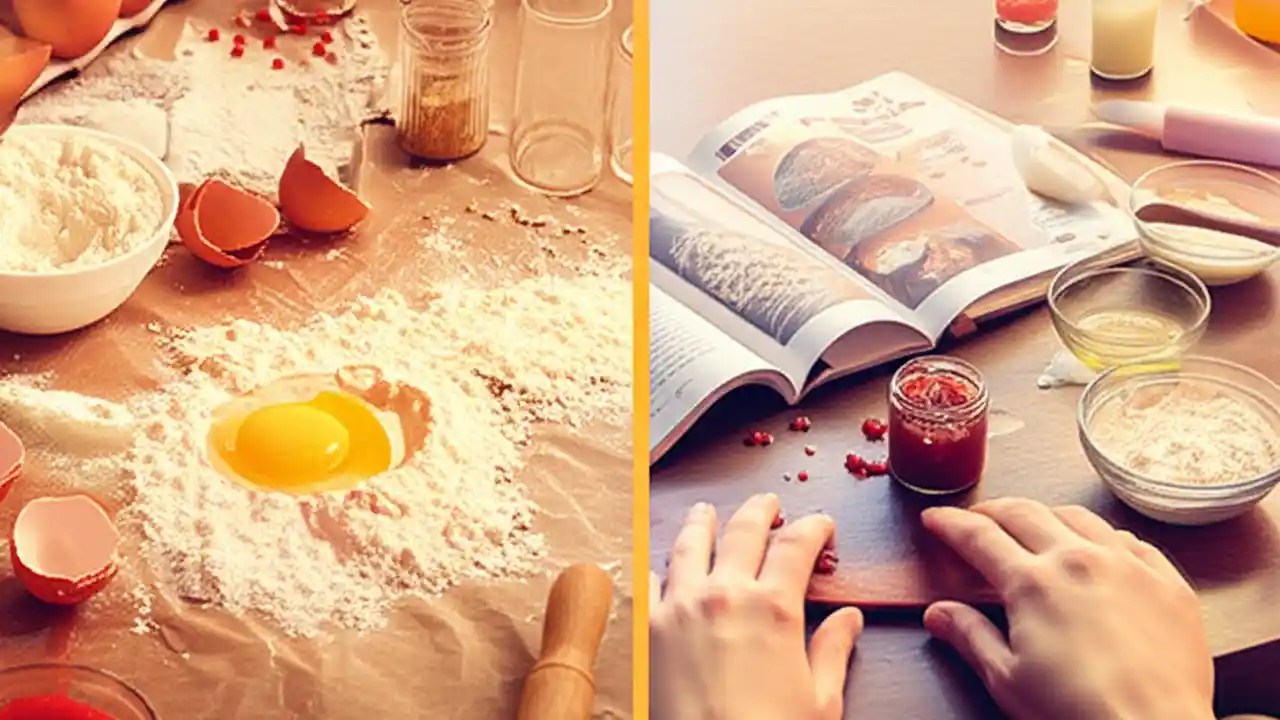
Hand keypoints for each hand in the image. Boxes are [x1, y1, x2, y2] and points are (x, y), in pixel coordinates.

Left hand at [650, 494, 862, 719]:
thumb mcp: (820, 703)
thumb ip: (832, 652)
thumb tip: (849, 619)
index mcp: (775, 607)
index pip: (798, 546)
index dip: (814, 528)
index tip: (821, 524)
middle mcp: (725, 594)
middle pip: (744, 531)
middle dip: (760, 511)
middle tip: (769, 501)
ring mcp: (679, 607)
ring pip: (691, 545)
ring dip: (703, 522)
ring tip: (707, 511)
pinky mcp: (645, 629)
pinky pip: (647, 582)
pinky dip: (655, 567)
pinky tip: (659, 564)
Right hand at [922, 499, 1213, 719]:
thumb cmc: (1080, 716)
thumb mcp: (1008, 681)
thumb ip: (971, 637)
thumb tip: (940, 613)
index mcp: (1032, 583)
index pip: (978, 536)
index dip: (950, 523)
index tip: (937, 519)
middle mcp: (1078, 560)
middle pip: (1024, 513)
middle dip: (992, 510)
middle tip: (977, 518)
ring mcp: (1127, 565)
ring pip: (1078, 516)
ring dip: (1046, 514)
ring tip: (1034, 524)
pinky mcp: (1167, 582)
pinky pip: (1131, 539)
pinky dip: (1105, 535)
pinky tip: (1099, 546)